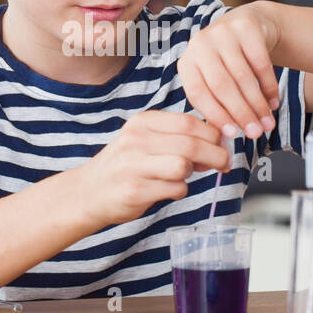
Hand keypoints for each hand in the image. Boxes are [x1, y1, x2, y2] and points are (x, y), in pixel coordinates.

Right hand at [75, 111, 230, 227]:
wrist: (89, 191)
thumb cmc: (125, 165)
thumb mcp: (144, 139)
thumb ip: (177, 137)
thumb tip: (218, 143)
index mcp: (142, 122)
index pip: (189, 121)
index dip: (213, 134)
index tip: (222, 145)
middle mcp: (136, 140)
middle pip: (191, 144)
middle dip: (216, 155)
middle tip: (223, 164)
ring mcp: (133, 166)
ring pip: (183, 166)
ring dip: (191, 174)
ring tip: (181, 176)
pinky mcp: (135, 191)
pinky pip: (175, 189)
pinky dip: (179, 191)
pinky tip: (166, 189)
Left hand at [178, 1, 281, 139]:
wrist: (248, 24)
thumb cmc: (227, 61)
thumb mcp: (211, 77)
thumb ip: (214, 102)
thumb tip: (226, 137)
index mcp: (187, 62)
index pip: (198, 93)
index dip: (216, 116)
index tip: (233, 135)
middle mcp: (200, 44)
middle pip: (221, 86)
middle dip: (241, 113)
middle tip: (256, 133)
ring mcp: (223, 32)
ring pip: (243, 76)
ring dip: (258, 104)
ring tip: (268, 123)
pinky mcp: (246, 26)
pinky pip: (260, 63)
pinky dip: (269, 87)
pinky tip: (274, 102)